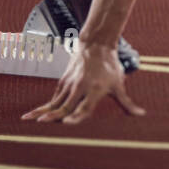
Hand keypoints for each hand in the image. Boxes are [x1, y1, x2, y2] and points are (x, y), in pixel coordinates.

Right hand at [21, 40, 145, 124]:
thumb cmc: (110, 67)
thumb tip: (141, 114)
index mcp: (95, 90)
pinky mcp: (63, 82)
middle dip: (53, 115)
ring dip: (41, 111)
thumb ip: (127, 103)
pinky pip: (54, 97)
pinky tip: (35, 114)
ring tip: (28, 120)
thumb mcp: (119, 84)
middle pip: (65, 105)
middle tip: (41, 123)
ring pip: (54, 102)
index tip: (66, 123)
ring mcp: (69, 84)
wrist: (96, 45)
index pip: (84, 107)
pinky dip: (45, 106)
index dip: (76, 116)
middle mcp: (80, 88)